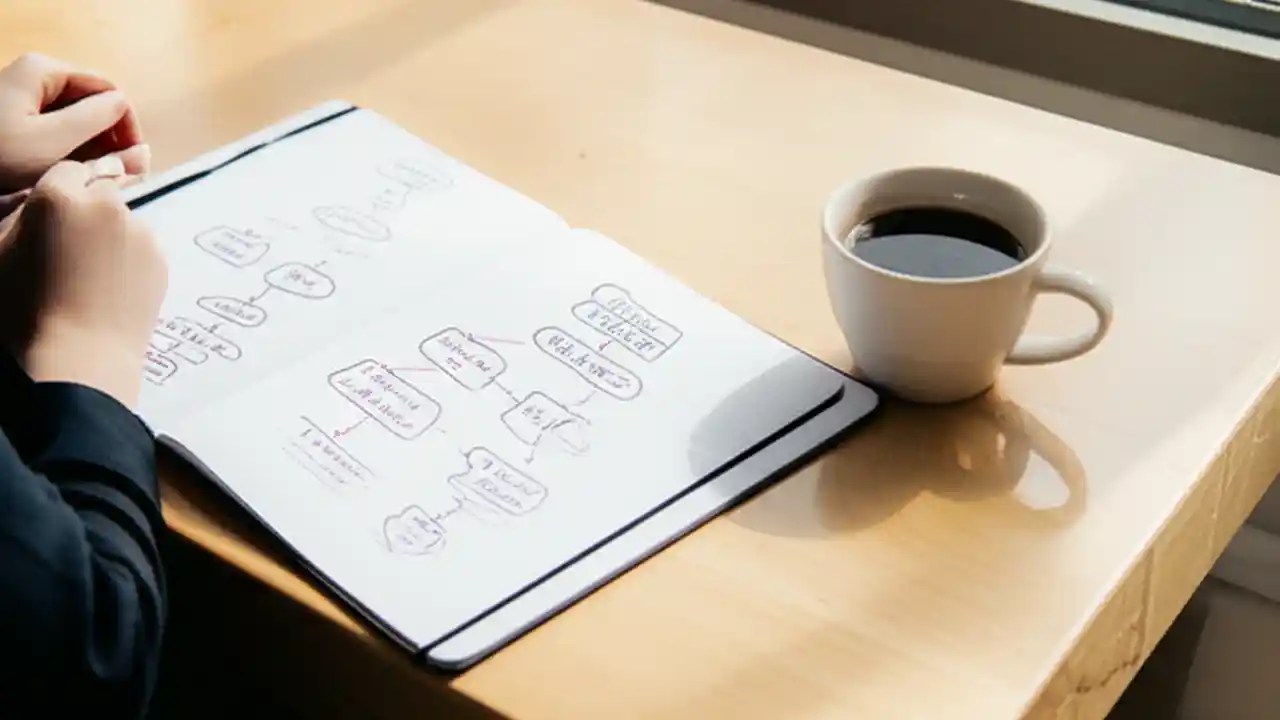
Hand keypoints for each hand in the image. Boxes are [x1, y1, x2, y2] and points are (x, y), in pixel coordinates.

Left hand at [0, 53, 149, 194]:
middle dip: (110, 140)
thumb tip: (124, 108)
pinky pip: (55, 135)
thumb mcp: (51, 142)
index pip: (109, 90)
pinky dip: (69, 155)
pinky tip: (71, 180)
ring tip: (97, 183)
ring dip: (92, 152)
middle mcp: (33, 79)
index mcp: (44, 71)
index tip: (135, 162)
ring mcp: (21, 102)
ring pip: (75, 123)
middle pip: (92, 106)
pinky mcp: (13, 125)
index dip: (127, 125)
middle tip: (120, 178)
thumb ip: (97, 121)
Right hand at [0, 162, 166, 406]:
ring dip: (113, 233)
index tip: (54, 218)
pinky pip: (143, 246)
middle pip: (102, 190)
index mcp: (59, 197)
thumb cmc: (22, 310)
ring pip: (125, 219)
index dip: (61, 193)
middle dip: (89, 209)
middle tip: (72, 248)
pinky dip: (132, 257)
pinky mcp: (162, 258)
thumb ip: (22, 217)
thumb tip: (41, 203)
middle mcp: (106, 205)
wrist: (77, 358)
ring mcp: (140, 231)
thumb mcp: (0, 252)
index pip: (68, 171)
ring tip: (94, 274)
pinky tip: (114, 287)